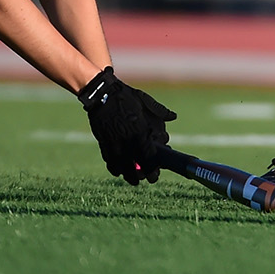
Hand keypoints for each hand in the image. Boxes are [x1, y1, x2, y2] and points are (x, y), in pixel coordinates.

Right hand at [77, 67, 176, 184]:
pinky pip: (108, 160)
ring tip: (133, 180)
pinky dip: (113, 167)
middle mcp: (127, 140)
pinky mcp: (103, 142)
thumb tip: (173, 116)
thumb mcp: (144, 101)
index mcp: (140, 131)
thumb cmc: (125, 96)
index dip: (152, 169)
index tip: (154, 175)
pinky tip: (118, 171)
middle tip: (145, 179)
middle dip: (140, 176)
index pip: (148, 156)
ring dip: (127, 175)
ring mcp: (113, 142)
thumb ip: (160, 111)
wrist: (101, 93)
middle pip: (134, 166)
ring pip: (120, 166)